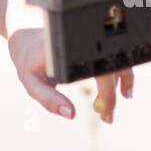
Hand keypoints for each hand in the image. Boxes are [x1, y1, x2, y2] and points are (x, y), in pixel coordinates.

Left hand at [8, 26, 133, 122]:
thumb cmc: (29, 59)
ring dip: (123, 83)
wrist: (26, 33)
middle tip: (107, 118)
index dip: (107, 94)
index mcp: (71, 50)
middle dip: (111, 97)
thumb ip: (48, 99)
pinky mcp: (93, 39)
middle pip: (110, 68)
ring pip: (117, 60)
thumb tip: (71, 114)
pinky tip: (123, 88)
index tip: (100, 111)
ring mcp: (90, 38)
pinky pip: (113, 55)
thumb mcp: (31, 80)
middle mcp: (83, 41)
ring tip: (115, 106)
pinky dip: (121, 73)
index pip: (99, 72)